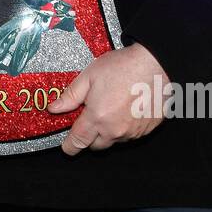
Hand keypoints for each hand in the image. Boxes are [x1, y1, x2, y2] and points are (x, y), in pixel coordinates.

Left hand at [46, 42, 167, 154]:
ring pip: (115, 140)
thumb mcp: (89, 76)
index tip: (67, 146)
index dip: (70, 147)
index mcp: (97, 118)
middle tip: (90, 118)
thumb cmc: (123, 67)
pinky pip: (131, 135)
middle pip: (96, 146)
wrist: (157, 64)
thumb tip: (54, 108)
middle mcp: (115, 130)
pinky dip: (125, 127)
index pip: (78, 142)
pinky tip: (127, 109)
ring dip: (109, 131)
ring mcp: (133, 132)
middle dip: (89, 137)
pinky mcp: (147, 130)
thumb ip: (70, 96)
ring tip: (112, 107)